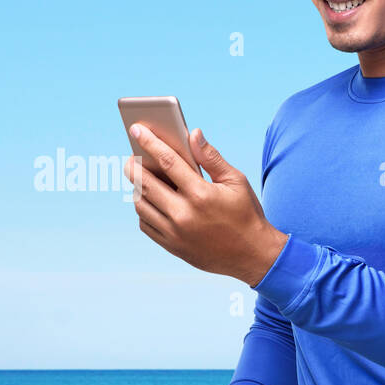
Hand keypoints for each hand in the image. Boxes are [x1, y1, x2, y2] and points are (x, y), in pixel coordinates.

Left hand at [124, 124, 288, 286]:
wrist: (252, 256)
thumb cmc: (246, 213)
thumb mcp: (236, 180)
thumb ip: (211, 157)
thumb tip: (193, 133)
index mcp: (201, 194)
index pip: (167, 161)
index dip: (149, 142)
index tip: (136, 129)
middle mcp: (184, 214)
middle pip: (145, 183)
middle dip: (134, 165)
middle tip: (131, 156)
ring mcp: (175, 233)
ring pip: (141, 205)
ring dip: (137, 188)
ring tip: (141, 178)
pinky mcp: (172, 246)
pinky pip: (146, 224)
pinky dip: (144, 209)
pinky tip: (150, 200)